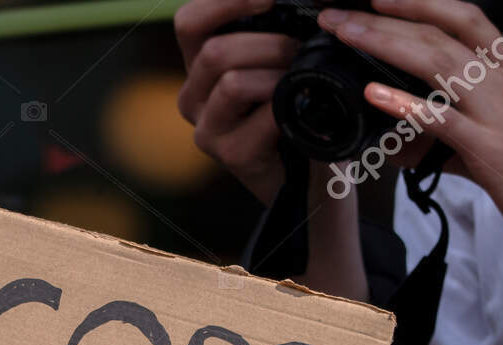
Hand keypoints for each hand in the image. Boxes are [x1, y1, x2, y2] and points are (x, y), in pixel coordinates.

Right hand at [174, 0, 300, 203]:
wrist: (313, 169)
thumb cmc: (296, 107)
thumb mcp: (275, 60)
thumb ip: (270, 30)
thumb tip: (297, 1)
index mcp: (199, 66)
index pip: (189, 22)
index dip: (226, 3)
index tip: (270, 0)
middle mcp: (193, 97)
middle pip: (214, 51)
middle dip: (268, 43)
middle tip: (301, 49)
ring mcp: (208, 129)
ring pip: (231, 81)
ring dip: (276, 73)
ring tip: (302, 79)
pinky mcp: (230, 153)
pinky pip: (259, 113)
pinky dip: (287, 104)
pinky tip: (302, 107)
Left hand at [318, 0, 502, 276]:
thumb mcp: (499, 147)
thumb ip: (450, 140)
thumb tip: (404, 146)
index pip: (465, 19)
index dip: (421, 3)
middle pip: (440, 33)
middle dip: (385, 19)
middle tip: (338, 15)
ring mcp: (501, 115)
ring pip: (438, 63)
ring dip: (385, 44)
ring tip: (345, 33)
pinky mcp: (494, 152)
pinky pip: (444, 121)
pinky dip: (405, 104)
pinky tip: (375, 94)